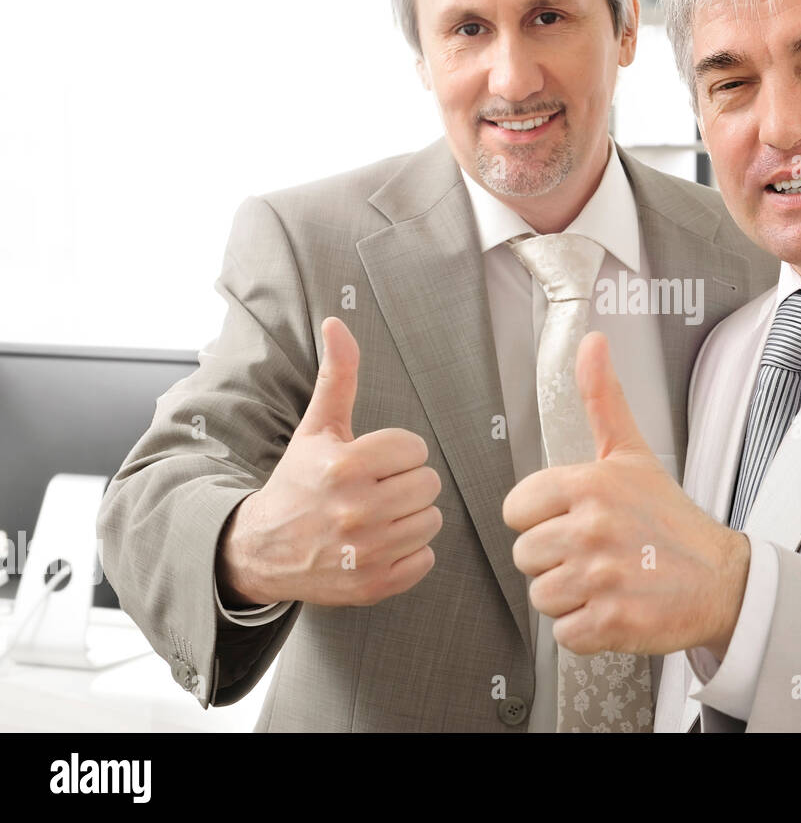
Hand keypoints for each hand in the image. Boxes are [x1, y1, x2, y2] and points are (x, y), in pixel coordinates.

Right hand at [216, 316, 442, 606]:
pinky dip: (409, 553)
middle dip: (405, 484)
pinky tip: (378, 546)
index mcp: (344, 466)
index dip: (396, 454)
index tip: (370, 463)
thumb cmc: (299, 481)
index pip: (415, 448)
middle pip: (428, 484)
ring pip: (431, 520)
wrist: (262, 550)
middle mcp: (355, 510)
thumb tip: (337, 322)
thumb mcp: (317, 428)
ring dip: (410, 518)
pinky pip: (426, 558)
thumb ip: (337, 376)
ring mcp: (365, 552)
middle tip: (374, 491)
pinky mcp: (373, 585)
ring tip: (376, 517)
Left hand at [503, 331, 748, 657]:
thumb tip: (591, 343)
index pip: (516, 510)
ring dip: (570, 596)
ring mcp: (600, 577)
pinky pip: (564, 632)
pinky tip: (614, 607)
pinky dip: (586, 629)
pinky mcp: (610, 621)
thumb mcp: (633, 453)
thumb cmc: (673, 522)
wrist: (724, 581)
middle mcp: (591, 529)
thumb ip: (602, 399)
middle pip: (525, 557)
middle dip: (556, 560)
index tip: (574, 520)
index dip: (542, 519)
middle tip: (597, 554)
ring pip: (541, 596)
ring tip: (607, 580)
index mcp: (590, 484)